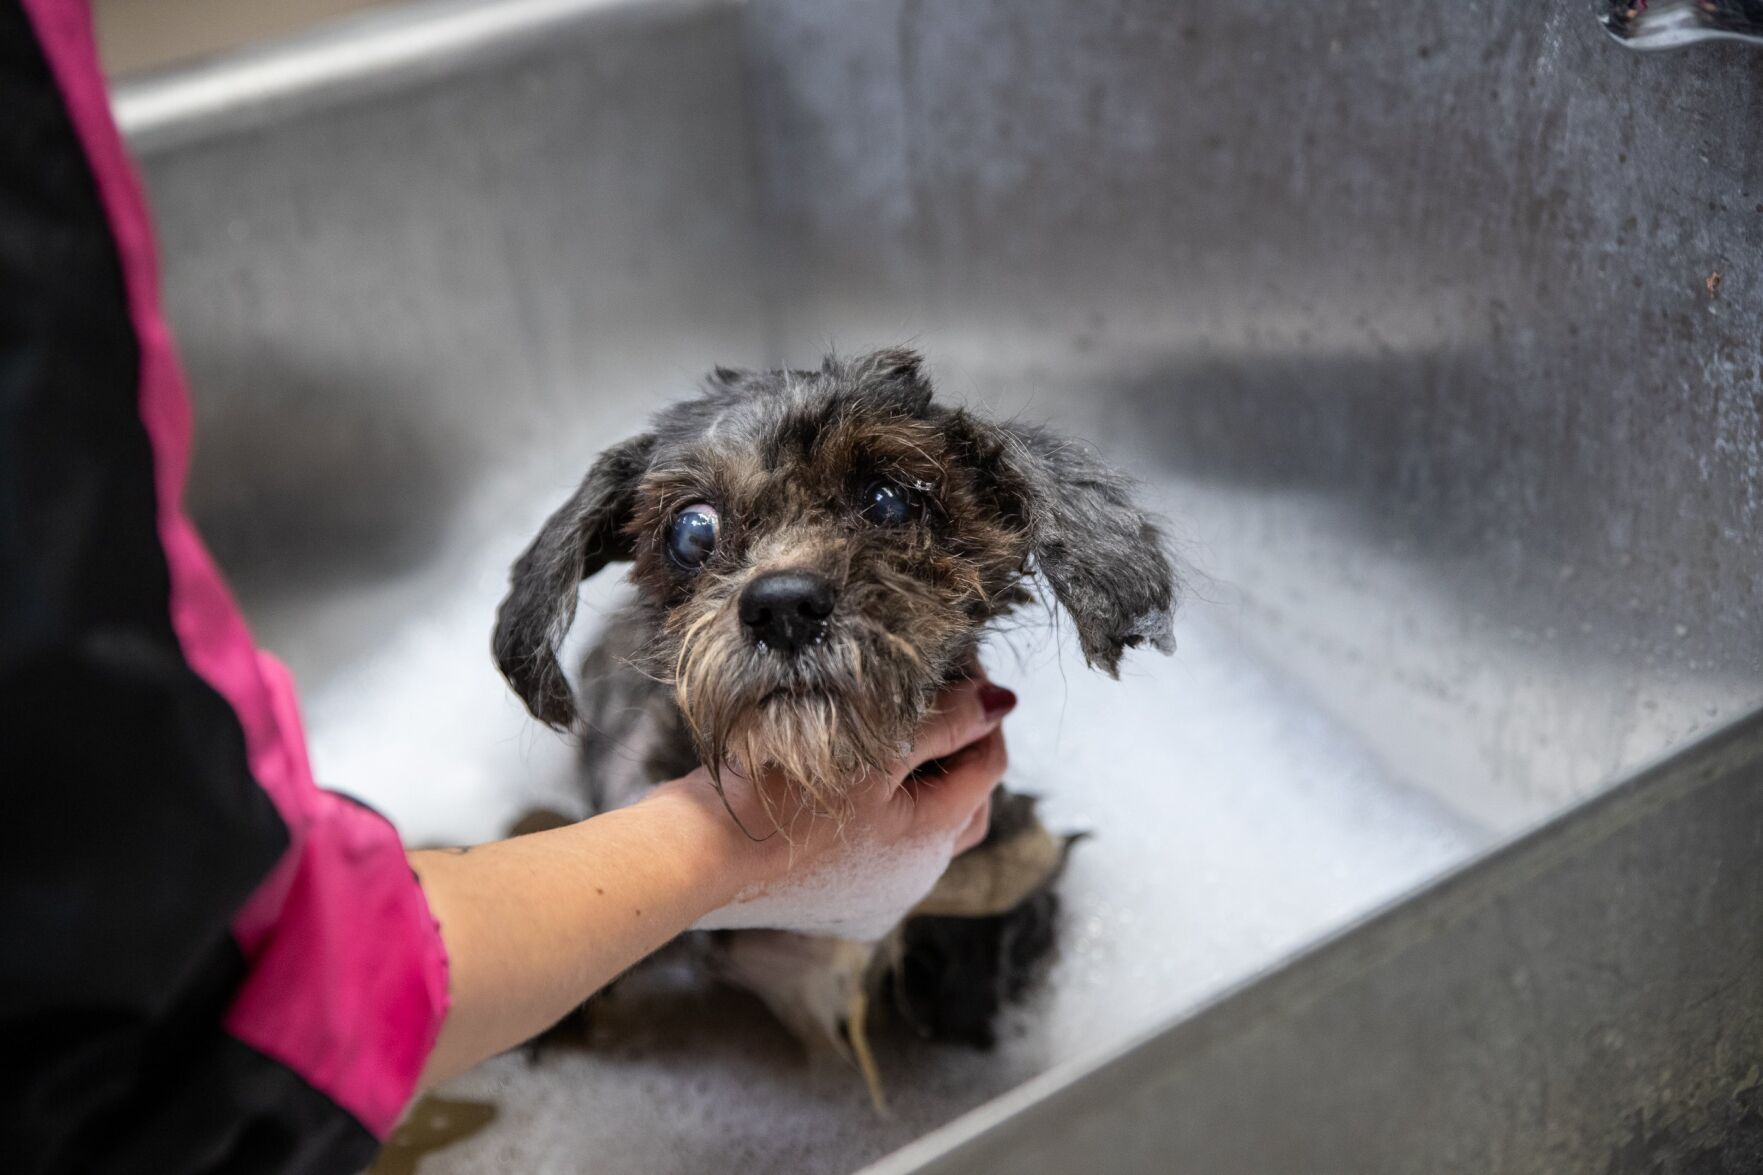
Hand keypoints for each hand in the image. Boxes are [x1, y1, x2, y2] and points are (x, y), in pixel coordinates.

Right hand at [651, 672, 1016, 938]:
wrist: (694, 855)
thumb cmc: (778, 796)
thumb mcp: (871, 749)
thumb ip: (943, 724)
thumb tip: (1000, 702)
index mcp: (931, 840)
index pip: (987, 764)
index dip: (980, 710)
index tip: (959, 667)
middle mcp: (912, 877)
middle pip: (964, 801)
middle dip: (961, 750)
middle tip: (939, 698)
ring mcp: (873, 892)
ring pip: (923, 827)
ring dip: (921, 782)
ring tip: (898, 734)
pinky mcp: (835, 895)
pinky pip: (880, 847)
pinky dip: (883, 810)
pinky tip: (855, 779)